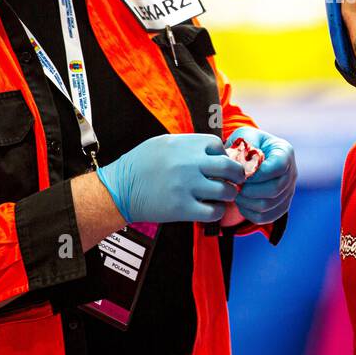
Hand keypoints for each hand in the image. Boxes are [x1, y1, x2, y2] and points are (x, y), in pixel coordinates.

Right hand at [95, 133, 244, 223]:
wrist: (119, 189)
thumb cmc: (140, 164)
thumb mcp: (163, 143)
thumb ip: (188, 145)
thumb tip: (214, 150)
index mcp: (184, 144)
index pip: (218, 146)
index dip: (222, 154)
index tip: (219, 163)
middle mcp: (188, 163)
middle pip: (229, 167)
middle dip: (237, 175)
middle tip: (236, 180)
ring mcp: (186, 186)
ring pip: (225, 190)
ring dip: (228, 194)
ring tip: (222, 196)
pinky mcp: (182, 208)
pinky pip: (214, 211)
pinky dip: (217, 211)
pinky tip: (211, 209)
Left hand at [224, 126, 296, 225]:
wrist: (251, 154)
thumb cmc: (247, 144)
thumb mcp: (244, 137)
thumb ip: (242, 148)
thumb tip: (238, 169)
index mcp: (284, 152)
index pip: (279, 166)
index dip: (258, 174)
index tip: (240, 174)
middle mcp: (292, 172)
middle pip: (275, 189)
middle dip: (250, 190)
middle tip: (234, 187)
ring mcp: (288, 191)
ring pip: (269, 205)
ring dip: (247, 202)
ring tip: (235, 194)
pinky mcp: (282, 205)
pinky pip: (267, 217)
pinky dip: (250, 213)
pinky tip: (241, 203)